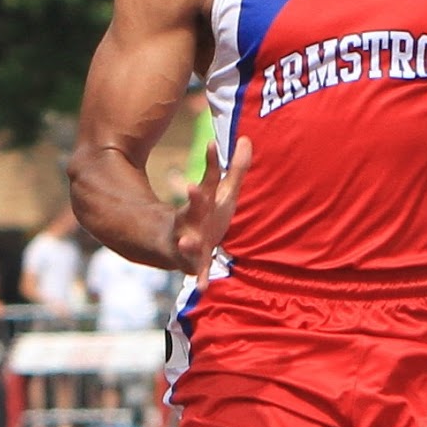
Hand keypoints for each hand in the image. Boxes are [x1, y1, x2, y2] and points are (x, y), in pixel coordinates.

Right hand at [170, 138, 251, 278]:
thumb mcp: (223, 193)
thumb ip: (236, 169)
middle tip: (192, 188)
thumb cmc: (207, 217)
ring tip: (184, 242)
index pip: (208, 180)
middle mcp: (193, 221)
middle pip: (195, 208)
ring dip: (187, 243)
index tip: (212, 144)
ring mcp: (190, 243)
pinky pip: (198, 272)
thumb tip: (248, 138)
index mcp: (202, 202)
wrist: (178, 247)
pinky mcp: (194, 264)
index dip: (211, 163)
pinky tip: (204, 288)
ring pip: (188, 242)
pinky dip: (200, 279)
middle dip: (194, 199)